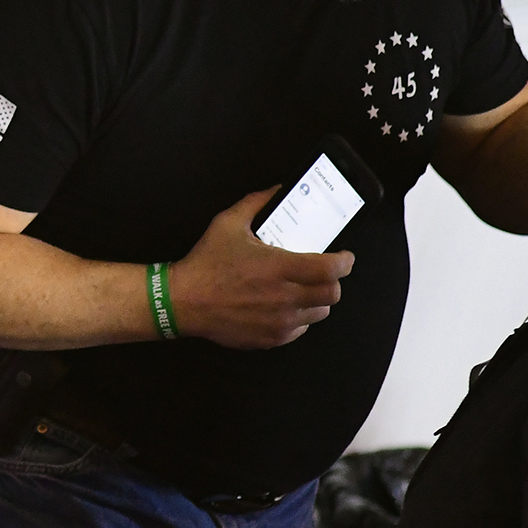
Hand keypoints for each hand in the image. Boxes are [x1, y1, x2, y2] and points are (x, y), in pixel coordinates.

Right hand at [166, 188, 353, 348]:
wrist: (182, 301)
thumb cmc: (205, 264)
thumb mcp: (227, 223)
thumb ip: (256, 203)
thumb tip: (277, 189)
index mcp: (280, 267)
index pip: (332, 268)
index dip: (345, 262)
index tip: (344, 257)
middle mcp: (285, 297)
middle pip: (333, 294)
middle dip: (333, 281)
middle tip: (322, 273)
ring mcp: (280, 321)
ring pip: (320, 313)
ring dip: (317, 300)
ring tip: (303, 290)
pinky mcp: (271, 337)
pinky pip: (300, 330)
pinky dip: (299, 318)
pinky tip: (283, 307)